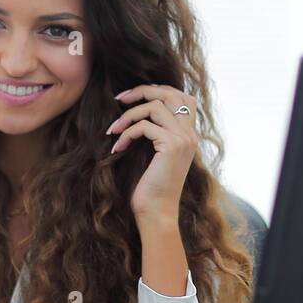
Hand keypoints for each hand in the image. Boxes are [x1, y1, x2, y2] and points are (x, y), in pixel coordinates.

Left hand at [107, 83, 198, 220]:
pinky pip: (144, 126)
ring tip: (112, 130)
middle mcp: (190, 134)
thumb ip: (154, 133)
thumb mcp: (154, 156)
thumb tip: (135, 111)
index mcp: (188, 135)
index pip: (182, 96)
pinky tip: (117, 148)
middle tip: (119, 99)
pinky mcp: (172, 146)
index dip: (157, 90)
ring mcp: (183, 139)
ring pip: (154, 106)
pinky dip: (126, 134)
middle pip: (170, 93)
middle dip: (142, 90)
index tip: (131, 98)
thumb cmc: (151, 188)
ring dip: (128, 115)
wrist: (158, 213)